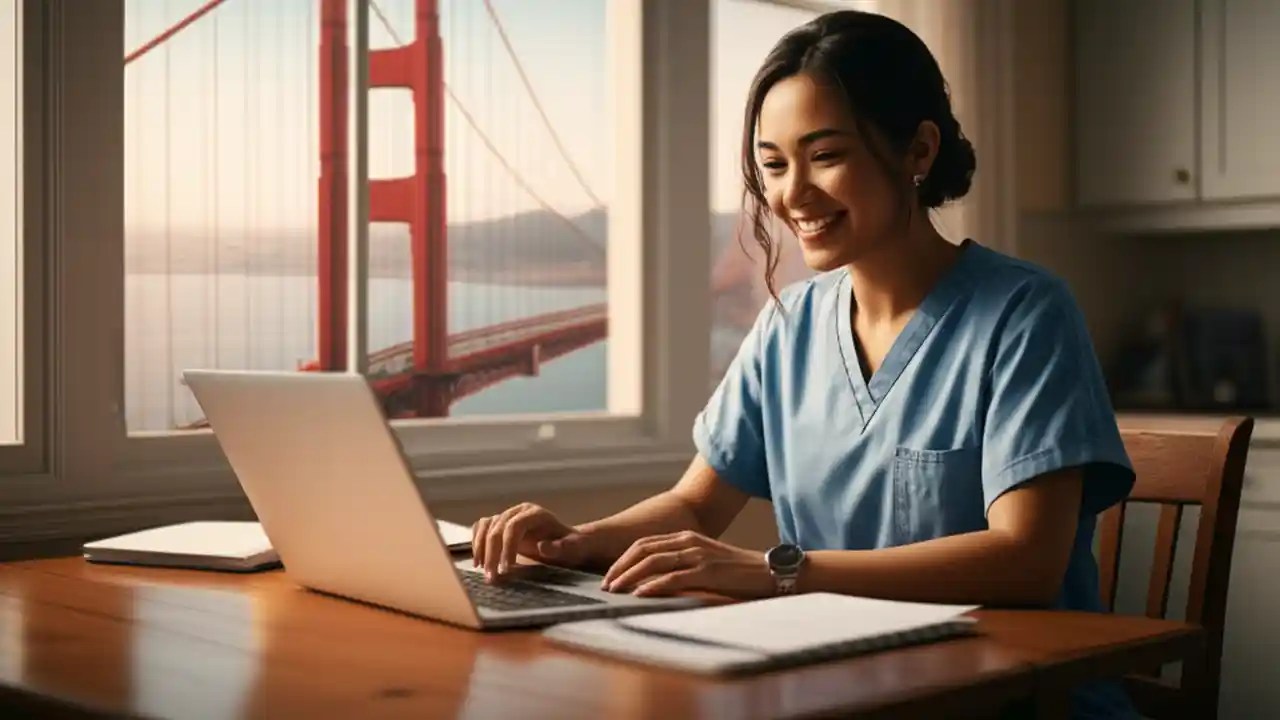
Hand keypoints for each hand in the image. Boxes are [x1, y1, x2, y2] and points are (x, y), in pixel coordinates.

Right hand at [471, 503, 592, 580]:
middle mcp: (519, 511)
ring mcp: (507, 516)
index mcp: (536, 513)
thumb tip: (542, 547)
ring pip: (485, 527)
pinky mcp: (499, 524)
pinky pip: (481, 528)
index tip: (506, 569)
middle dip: (492, 554)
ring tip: (484, 571)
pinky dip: (476, 543)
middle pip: (497, 528)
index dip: (508, 547)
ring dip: (480, 549)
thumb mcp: (574, 549)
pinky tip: (479, 561)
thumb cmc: (571, 547)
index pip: (514, 526)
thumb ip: (562, 548)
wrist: (567, 543)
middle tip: (492, 577)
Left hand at [601, 531, 773, 598]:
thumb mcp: (703, 561)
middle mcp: (688, 541)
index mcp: (685, 536)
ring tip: (615, 590)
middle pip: (642, 550)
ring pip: (654, 562)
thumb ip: (680, 564)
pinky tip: (640, 594)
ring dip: (630, 577)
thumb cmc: (734, 572)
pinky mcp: (708, 571)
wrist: (768, 572)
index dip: (622, 560)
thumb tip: (650, 581)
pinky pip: (674, 577)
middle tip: (605, 585)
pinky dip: (653, 585)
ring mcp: (698, 555)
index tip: (608, 577)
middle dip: (619, 567)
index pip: (643, 544)